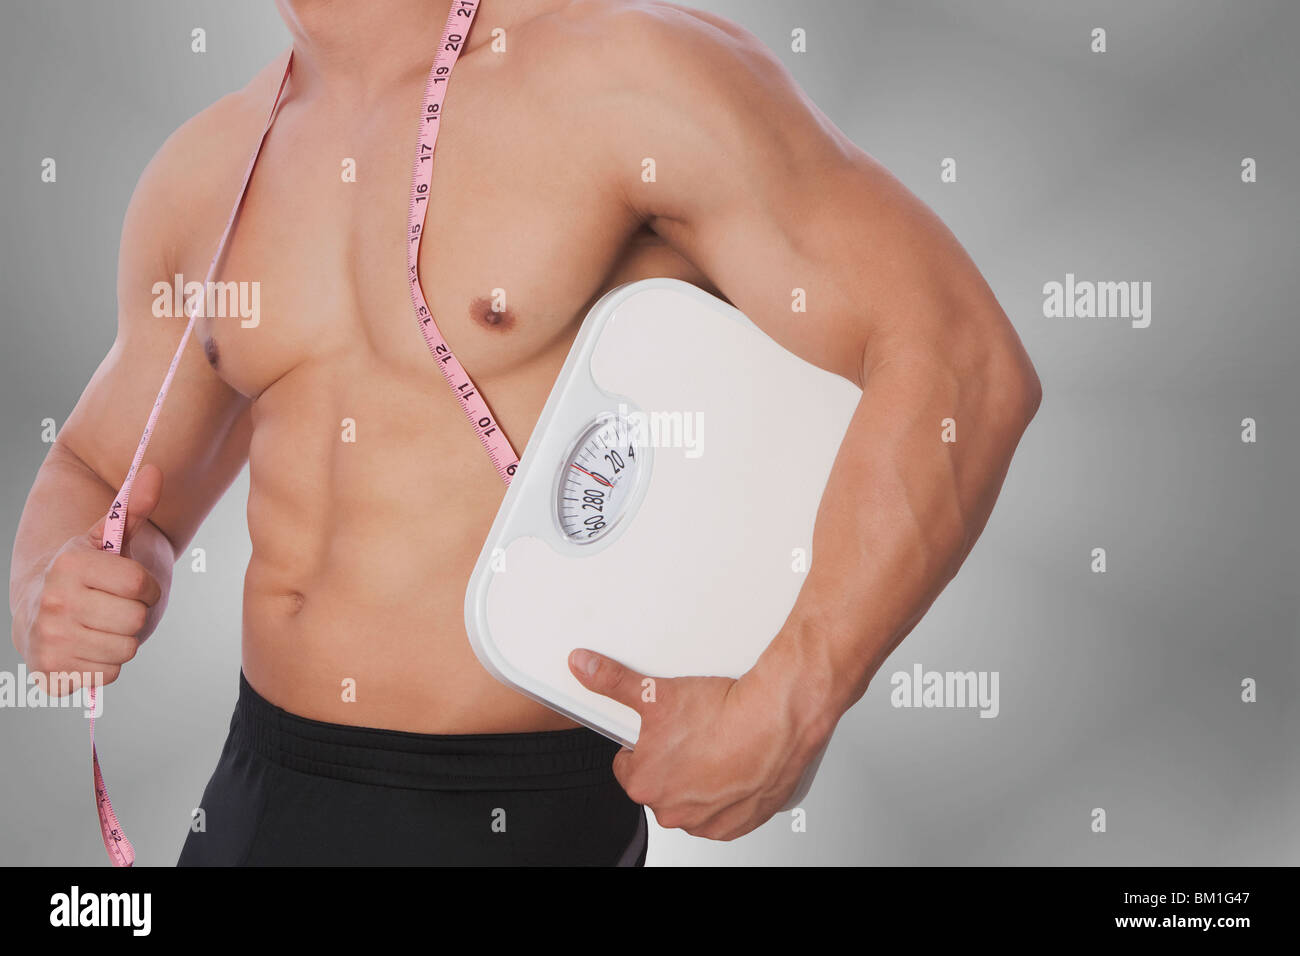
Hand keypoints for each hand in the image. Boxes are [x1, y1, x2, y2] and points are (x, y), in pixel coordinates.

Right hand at [13, 464, 165, 695]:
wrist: (40, 610)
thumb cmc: (86, 573)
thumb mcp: (108, 539)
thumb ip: (133, 507)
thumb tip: (154, 470)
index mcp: (69, 565)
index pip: (141, 585)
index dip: (144, 587)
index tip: (127, 584)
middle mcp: (52, 602)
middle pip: (135, 621)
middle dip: (133, 615)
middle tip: (112, 606)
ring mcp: (48, 641)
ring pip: (125, 650)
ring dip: (121, 640)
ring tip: (99, 625)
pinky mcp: (50, 674)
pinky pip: (107, 676)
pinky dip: (105, 665)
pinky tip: (88, 647)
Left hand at [569, 645, 831, 840]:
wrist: (776, 721)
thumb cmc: (723, 714)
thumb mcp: (656, 692)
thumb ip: (612, 681)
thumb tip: (583, 666)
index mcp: (644, 784)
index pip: (627, 765)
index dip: (644, 743)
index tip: (663, 729)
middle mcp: (673, 811)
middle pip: (660, 783)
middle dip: (672, 762)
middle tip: (693, 732)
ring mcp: (707, 821)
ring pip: (691, 799)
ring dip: (699, 779)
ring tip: (715, 745)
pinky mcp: (738, 824)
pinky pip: (723, 813)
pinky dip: (726, 794)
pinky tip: (733, 765)